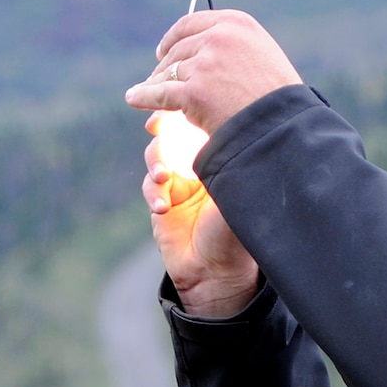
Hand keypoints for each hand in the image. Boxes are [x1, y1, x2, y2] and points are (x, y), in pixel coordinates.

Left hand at [124, 10, 303, 135]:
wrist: (283, 127)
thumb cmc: (279, 101)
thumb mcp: (263, 58)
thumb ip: (236, 48)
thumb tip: (208, 50)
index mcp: (237, 23)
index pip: (193, 23)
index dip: (174, 37)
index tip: (164, 49)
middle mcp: (219, 37)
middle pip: (178, 49)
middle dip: (164, 64)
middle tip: (156, 76)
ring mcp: (204, 64)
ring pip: (167, 71)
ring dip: (154, 81)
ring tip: (145, 91)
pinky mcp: (193, 91)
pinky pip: (159, 94)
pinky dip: (143, 97)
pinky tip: (134, 99)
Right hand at [142, 118, 261, 318]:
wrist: (216, 277)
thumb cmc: (235, 238)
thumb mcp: (236, 197)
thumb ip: (224, 164)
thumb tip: (218, 129)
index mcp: (225, 160)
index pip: (205, 126)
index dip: (190, 114)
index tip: (180, 109)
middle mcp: (203, 168)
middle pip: (177, 132)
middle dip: (165, 127)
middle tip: (159, 127)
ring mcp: (182, 185)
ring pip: (158, 155)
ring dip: (157, 161)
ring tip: (164, 177)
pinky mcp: (163, 203)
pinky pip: (150, 185)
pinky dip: (153, 191)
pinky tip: (162, 207)